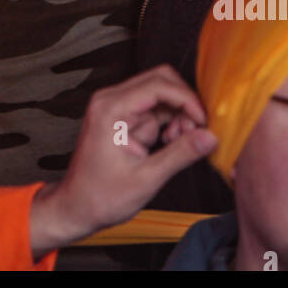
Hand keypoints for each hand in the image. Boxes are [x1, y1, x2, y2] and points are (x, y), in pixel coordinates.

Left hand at [28, 65, 216, 256]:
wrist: (77, 207)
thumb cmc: (101, 196)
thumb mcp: (146, 179)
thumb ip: (180, 154)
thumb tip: (210, 137)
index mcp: (110, 108)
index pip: (158, 84)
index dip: (187, 99)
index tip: (205, 122)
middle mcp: (111, 99)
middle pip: (160, 80)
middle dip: (184, 103)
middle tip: (196, 131)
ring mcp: (117, 106)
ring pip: (161, 93)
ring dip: (178, 114)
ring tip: (179, 143)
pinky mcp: (124, 116)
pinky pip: (155, 107)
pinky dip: (170, 121)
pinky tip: (170, 142)